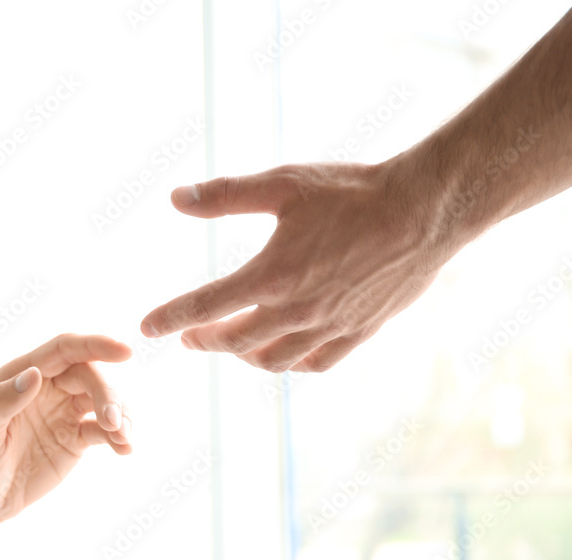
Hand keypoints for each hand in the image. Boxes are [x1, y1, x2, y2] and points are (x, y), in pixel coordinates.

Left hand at [0, 334, 132, 525]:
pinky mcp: (75, 438)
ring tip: (123, 438)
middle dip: (107, 394)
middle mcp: (47, 387)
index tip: (125, 351)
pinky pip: (104, 430)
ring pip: (103, 400)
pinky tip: (125, 450)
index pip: (64, 350)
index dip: (95, 345)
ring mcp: (63, 412)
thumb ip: (2, 402)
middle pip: (89, 375)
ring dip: (121, 414)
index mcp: (21, 375)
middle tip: (114, 422)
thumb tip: (35, 374)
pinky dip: (119, 437)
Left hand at [140, 161, 449, 372]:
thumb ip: (224, 195)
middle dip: (206, 339)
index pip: (205, 306)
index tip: (147, 328)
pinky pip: (316, 363)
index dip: (171, 317)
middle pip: (235, 340)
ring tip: (231, 345)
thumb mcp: (282, 184)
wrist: (424, 209)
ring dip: (243, 355)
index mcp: (272, 276)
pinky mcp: (360, 331)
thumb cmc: (351, 191)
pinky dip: (290, 364)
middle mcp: (297, 310)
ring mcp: (330, 326)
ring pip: (273, 360)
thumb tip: (175, 198)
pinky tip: (282, 354)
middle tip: (190, 336)